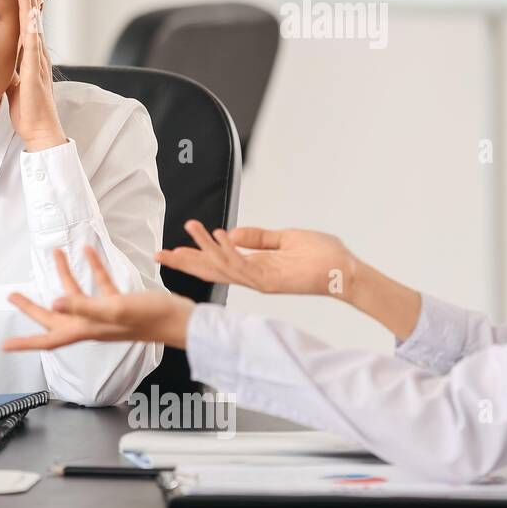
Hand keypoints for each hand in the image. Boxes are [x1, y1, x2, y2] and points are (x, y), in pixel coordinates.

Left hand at [3, 247, 194, 350]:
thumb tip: (52, 304)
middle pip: (54, 317)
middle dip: (32, 306)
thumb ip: (82, 306)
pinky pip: (100, 285)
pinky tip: (89, 251)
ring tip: (56, 253)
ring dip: (65, 275)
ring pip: (76, 296)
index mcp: (86, 329)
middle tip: (13, 295)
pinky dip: (94, 268)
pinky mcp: (120, 303)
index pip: (48, 339)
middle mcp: (92, 325)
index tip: (5, 345)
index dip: (25, 343)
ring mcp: (105, 314)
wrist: (182, 320)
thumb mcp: (113, 309)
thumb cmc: (151, 318)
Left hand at [5, 0, 66, 151]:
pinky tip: (30, 8)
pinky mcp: (35, 70)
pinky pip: (33, 42)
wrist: (40, 130)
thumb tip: (0, 60)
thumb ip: (10, 69)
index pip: (29, 22)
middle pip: (35, 16)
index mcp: (32, 56)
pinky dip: (32, 23)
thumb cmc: (27, 110)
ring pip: (35, 23)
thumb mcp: (14, 83)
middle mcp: (38, 54)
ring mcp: (38, 60)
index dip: (26, 2)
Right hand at [156, 221, 357, 300]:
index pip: (217, 263)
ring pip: (223, 265)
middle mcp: (253, 276)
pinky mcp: (272, 280)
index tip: (172, 250)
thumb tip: (233, 232)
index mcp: (255, 267)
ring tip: (190, 227)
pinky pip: (244, 265)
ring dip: (205, 247)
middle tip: (159, 254)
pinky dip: (229, 251)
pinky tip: (219, 236)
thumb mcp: (287, 239)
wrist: (347, 271)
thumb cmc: (324, 256)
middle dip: (185, 262)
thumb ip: (259, 237)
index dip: (194, 256)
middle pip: (211, 270)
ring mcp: (261, 280)